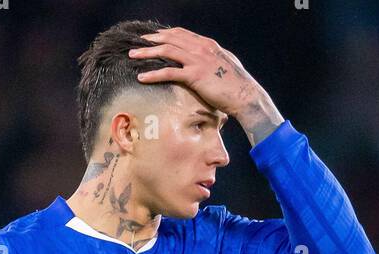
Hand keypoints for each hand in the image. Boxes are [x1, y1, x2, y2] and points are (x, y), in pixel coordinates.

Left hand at [128, 27, 280, 140]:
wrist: (245, 95)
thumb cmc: (237, 85)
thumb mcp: (226, 66)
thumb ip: (215, 60)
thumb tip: (210, 64)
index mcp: (207, 44)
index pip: (181, 34)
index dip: (165, 34)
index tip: (153, 37)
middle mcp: (201, 48)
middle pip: (171, 38)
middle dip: (152, 39)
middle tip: (137, 43)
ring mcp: (197, 60)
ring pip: (167, 51)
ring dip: (147, 52)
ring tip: (133, 55)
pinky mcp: (195, 76)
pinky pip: (169, 73)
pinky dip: (153, 74)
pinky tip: (142, 77)